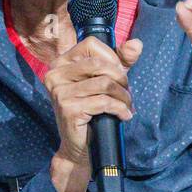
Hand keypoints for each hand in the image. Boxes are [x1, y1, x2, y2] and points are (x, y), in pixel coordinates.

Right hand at [42, 35, 142, 191]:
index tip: (118, 74)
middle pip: (99, 63)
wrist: (79, 147)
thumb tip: (137, 44)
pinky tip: (123, 116)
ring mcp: (59, 92)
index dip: (112, 57)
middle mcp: (55, 75)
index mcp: (60, 63)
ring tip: (126, 105)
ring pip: (104, 83)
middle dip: (120, 78)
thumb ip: (121, 61)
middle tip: (126, 93)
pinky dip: (120, 109)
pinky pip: (104, 102)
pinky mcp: (68, 108)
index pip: (91, 44)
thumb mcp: (106, 81)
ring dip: (123, 96)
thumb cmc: (92, 111)